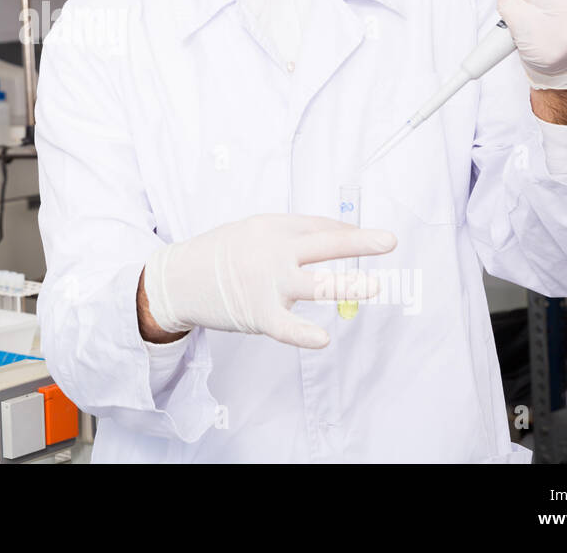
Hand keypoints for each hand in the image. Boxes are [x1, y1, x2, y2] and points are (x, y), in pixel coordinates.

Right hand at [142, 214, 396, 347]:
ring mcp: (265, 282)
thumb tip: (332, 237)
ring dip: (346, 284)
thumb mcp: (250, 231)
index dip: (347, 233)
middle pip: (322, 244)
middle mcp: (271, 250)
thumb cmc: (218, 254)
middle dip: (359, 242)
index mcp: (271, 226)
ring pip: (313, 283)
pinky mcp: (256, 313)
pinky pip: (285, 326)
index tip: (368, 240)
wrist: (177, 278)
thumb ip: (286, 236)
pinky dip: (303, 334)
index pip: (319, 227)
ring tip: (375, 286)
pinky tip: (323, 339)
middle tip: (389, 241)